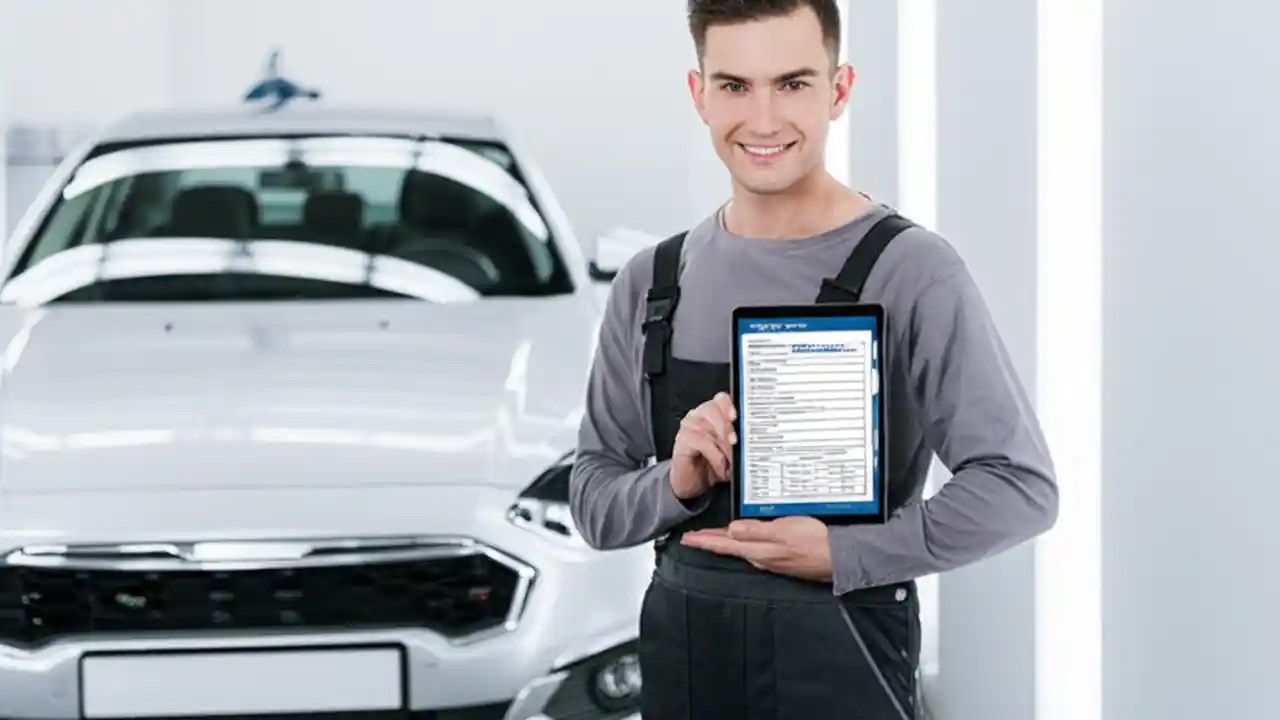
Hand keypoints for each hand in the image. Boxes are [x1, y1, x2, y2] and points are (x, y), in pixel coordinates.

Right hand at [669, 391, 736, 500]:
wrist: (693, 483)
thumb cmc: (712, 464)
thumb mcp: (731, 452)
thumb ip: (739, 441)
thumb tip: (753, 441)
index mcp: (714, 414)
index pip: (721, 399)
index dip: (729, 405)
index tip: (737, 417)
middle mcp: (699, 416)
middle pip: (712, 408)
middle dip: (727, 426)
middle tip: (736, 442)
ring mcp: (689, 426)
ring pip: (706, 425)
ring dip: (723, 445)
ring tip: (730, 460)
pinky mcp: (682, 440)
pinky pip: (701, 442)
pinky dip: (715, 456)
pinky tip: (720, 466)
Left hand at [680, 517, 833, 582]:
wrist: (838, 557)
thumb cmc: (815, 543)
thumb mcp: (783, 531)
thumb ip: (756, 531)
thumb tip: (731, 530)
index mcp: (758, 550)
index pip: (724, 546)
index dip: (704, 542)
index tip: (687, 539)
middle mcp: (761, 557)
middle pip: (728, 548)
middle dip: (710, 542)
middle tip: (693, 538)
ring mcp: (771, 558)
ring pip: (741, 549)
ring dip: (725, 542)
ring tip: (712, 537)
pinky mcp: (781, 557)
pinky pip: (754, 549)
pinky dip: (743, 543)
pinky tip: (744, 539)